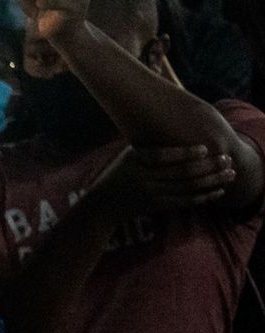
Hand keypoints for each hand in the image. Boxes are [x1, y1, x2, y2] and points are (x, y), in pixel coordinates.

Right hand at [92, 143, 236, 216]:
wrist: (103, 204)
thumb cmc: (119, 173)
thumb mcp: (128, 156)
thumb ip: (151, 147)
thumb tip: (179, 126)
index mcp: (135, 160)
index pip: (162, 156)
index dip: (185, 153)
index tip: (204, 148)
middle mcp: (143, 178)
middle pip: (181, 172)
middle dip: (207, 166)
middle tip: (226, 159)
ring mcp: (151, 193)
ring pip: (188, 187)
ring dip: (212, 180)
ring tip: (229, 173)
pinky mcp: (158, 206)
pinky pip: (186, 201)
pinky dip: (204, 196)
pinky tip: (218, 190)